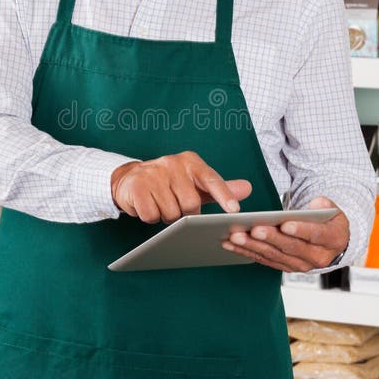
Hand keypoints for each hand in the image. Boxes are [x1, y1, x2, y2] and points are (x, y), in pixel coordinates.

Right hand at [111, 151, 251, 223]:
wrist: (131, 179)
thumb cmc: (170, 184)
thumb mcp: (195, 183)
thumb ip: (220, 188)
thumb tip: (247, 188)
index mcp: (190, 161)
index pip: (211, 179)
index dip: (223, 195)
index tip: (234, 210)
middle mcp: (172, 163)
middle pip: (190, 204)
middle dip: (185, 214)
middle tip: (177, 207)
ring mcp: (153, 173)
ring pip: (170, 212)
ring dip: (167, 216)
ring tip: (161, 204)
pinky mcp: (136, 186)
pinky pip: (151, 214)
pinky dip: (151, 217)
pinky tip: (148, 205)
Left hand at [221, 196, 348, 272]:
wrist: (331, 244)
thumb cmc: (328, 223)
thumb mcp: (333, 210)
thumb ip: (326, 205)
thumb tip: (317, 203)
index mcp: (332, 240)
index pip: (316, 235)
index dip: (300, 230)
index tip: (285, 224)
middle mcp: (317, 257)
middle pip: (291, 247)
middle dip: (270, 238)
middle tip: (254, 229)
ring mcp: (300, 264)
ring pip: (274, 255)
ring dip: (253, 246)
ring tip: (236, 236)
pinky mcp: (285, 267)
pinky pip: (264, 260)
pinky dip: (247, 252)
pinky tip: (232, 244)